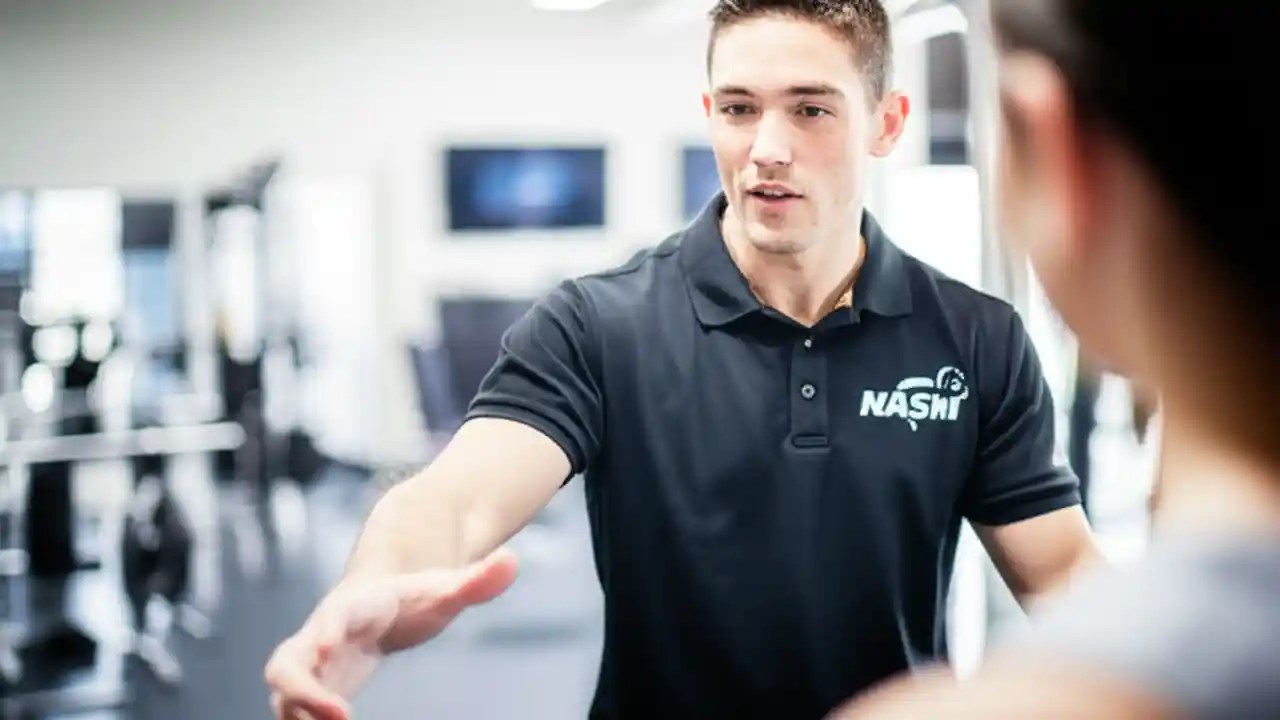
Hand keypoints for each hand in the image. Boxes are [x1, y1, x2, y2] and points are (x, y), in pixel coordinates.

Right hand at [264, 548, 518, 719]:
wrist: (380, 599)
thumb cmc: (411, 596)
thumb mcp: (445, 588)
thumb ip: (477, 579)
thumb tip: (513, 560)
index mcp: (356, 607)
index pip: (334, 616)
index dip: (327, 630)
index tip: (328, 649)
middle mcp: (321, 635)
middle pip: (286, 662)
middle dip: (301, 689)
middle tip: (340, 718)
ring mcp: (311, 664)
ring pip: (283, 692)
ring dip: (299, 716)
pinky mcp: (313, 688)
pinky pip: (294, 712)